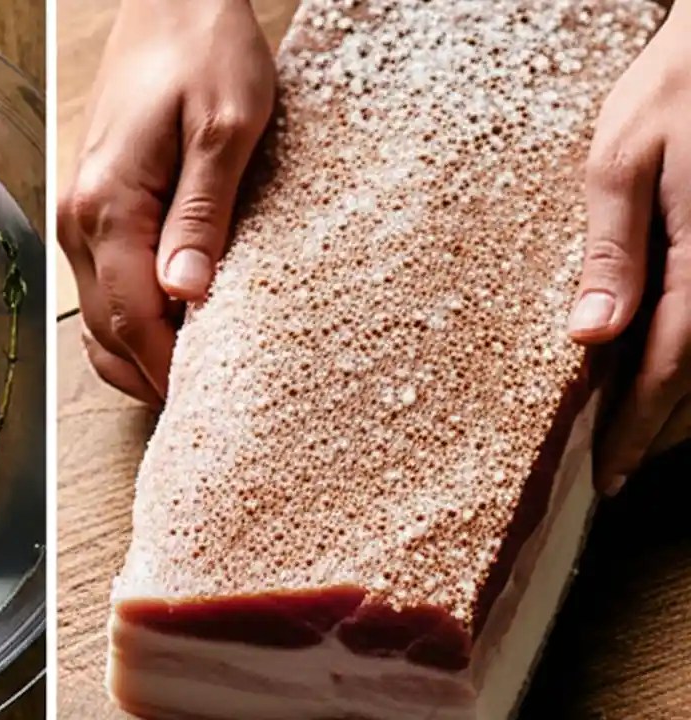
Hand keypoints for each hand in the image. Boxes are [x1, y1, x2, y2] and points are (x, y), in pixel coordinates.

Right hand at [58, 0, 275, 404]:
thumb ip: (204, 214)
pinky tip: (172, 332)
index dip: (170, 370)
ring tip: (193, 382)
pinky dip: (130, 326)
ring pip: (97, 319)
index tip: (212, 403)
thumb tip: (189, 296)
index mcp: (107, 207)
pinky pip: (104, 290)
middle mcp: (79, 222)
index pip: (133, 320)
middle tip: (208, 408)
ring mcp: (78, 219)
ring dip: (138, 357)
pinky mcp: (91, 211)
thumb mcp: (226, 124)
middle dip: (152, 376)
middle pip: (105, 332)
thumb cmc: (204, 49)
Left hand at [571, 3, 690, 494]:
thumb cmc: (678, 86)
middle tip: (620, 468)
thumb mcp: (621, 160)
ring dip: (685, 403)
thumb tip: (589, 335)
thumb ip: (612, 250)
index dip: (636, 429)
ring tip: (645, 436)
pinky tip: (672, 367)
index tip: (607, 475)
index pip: (668, 370)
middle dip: (660, 428)